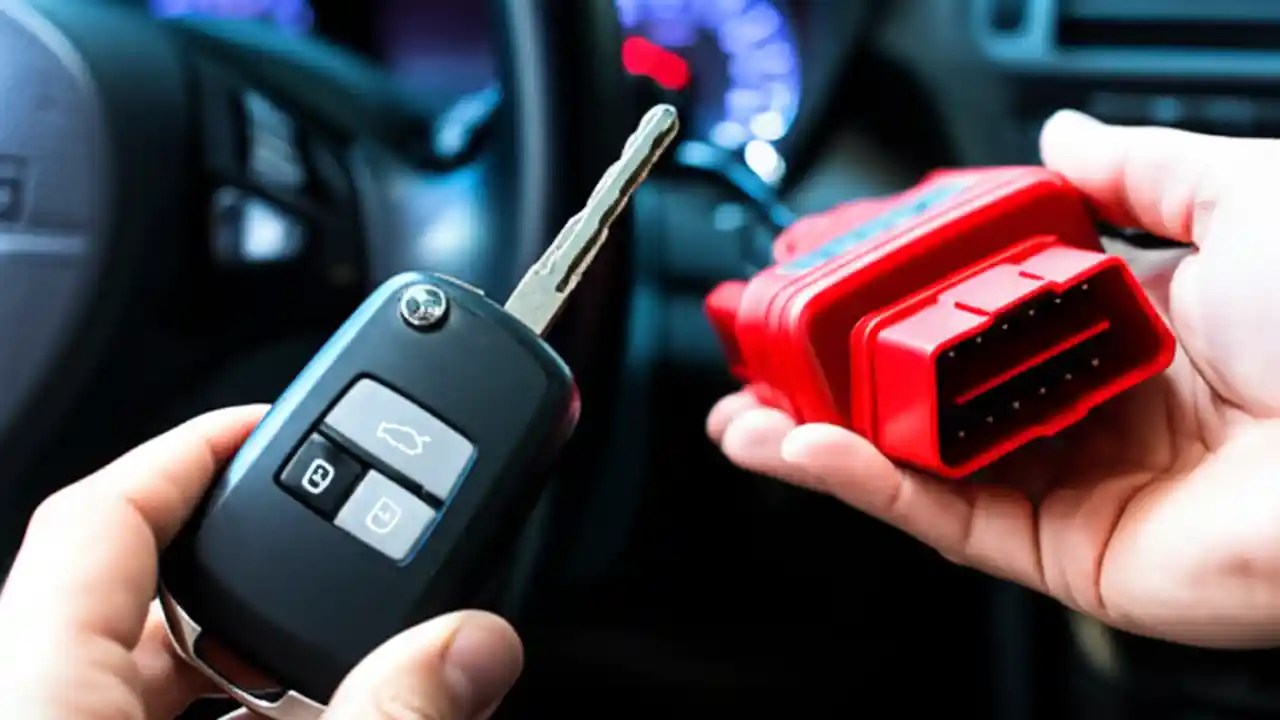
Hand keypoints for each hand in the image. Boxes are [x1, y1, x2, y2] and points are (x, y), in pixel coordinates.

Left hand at [0, 405, 522, 718]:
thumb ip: (382, 717)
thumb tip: (472, 644)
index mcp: (36, 700)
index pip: (98, 516)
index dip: (196, 447)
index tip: (282, 423)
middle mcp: (37, 715)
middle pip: (145, 586)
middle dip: (267, 559)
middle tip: (352, 546)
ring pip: (156, 667)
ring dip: (267, 651)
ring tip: (358, 653)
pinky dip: (247, 713)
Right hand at [709, 109, 1279, 648]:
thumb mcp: (1244, 199)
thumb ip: (1136, 170)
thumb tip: (1056, 139)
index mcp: (1128, 328)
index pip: (980, 315)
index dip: (897, 302)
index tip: (831, 280)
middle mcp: (1091, 409)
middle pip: (933, 399)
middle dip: (835, 384)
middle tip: (763, 359)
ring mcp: (1077, 486)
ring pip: (922, 467)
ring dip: (821, 441)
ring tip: (744, 414)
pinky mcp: (1070, 556)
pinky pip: (947, 520)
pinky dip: (865, 485)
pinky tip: (802, 447)